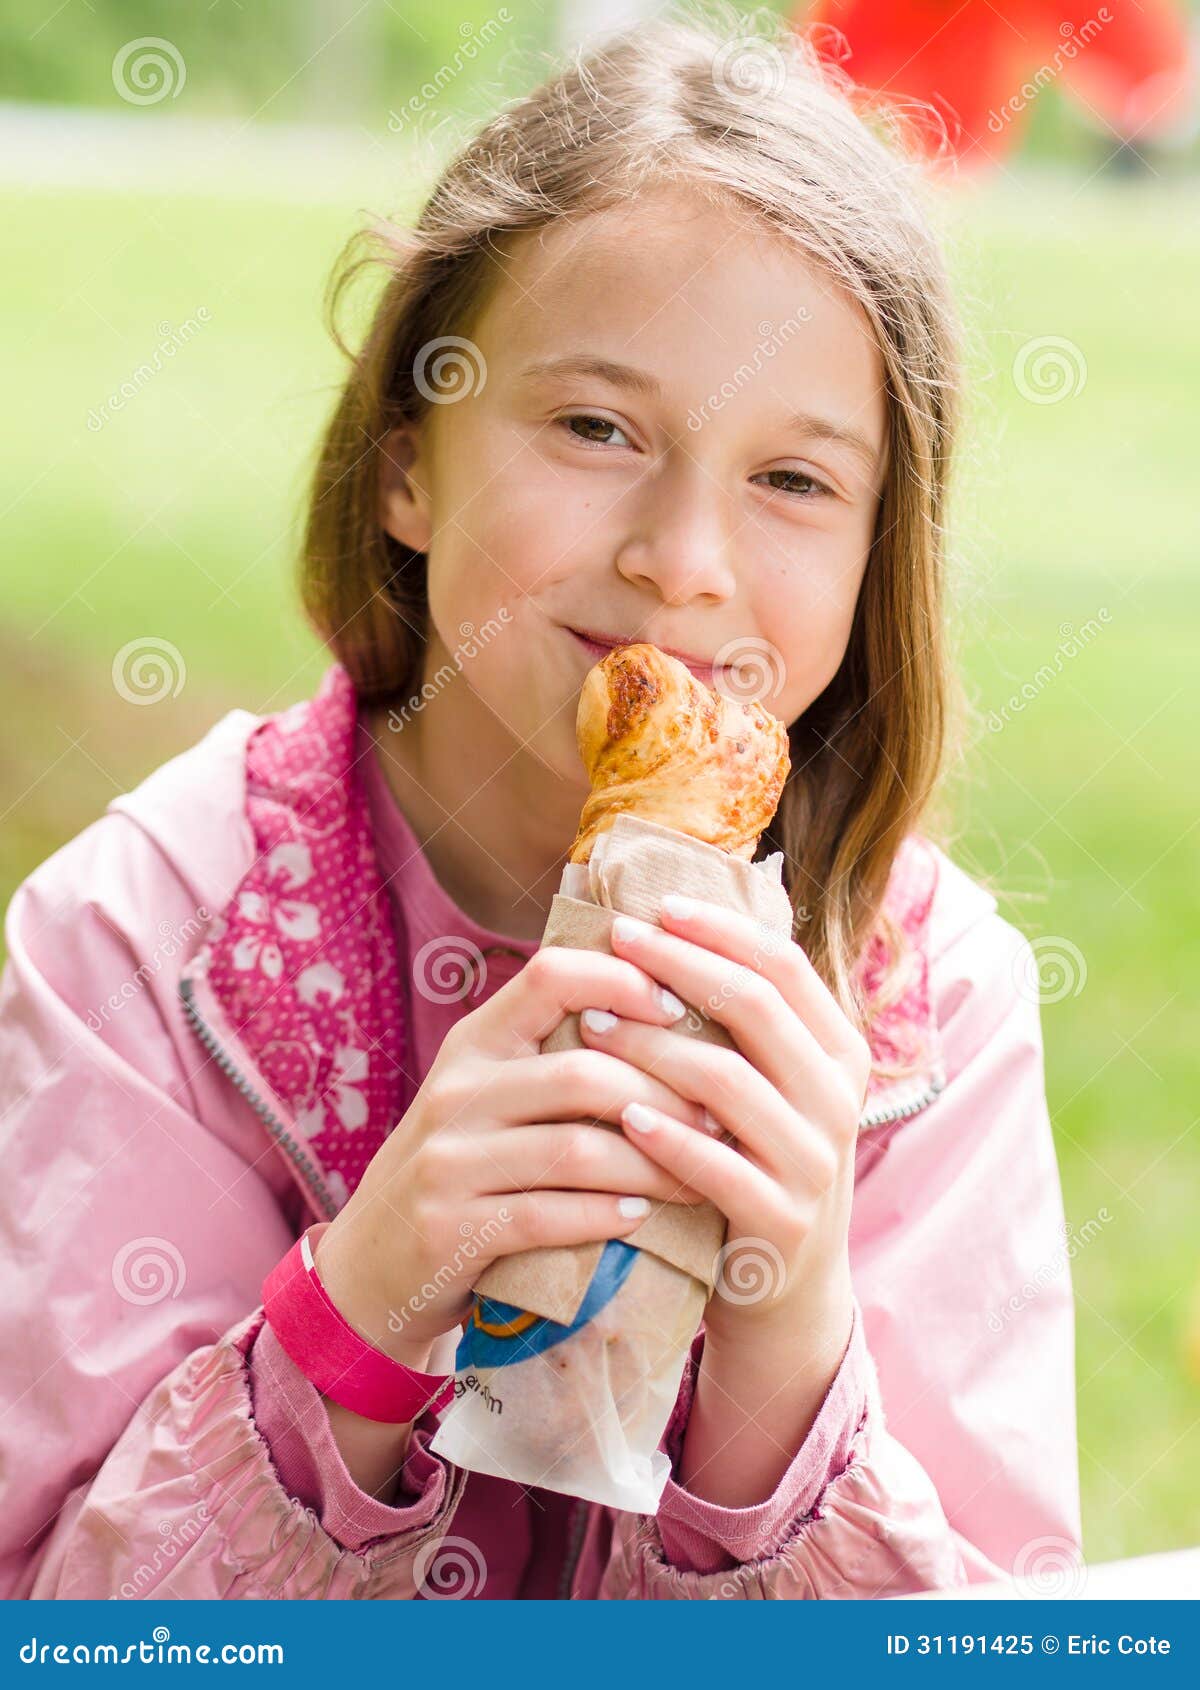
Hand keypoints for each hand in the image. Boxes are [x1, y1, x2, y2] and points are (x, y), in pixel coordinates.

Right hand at [313, 944, 710, 1360]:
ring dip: (652, 1165)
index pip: (550, 976)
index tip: (680, 1009)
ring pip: (575, 1151)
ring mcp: (449, 1161)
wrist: (372, 1264)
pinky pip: (548, 1216)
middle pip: (580, 1073)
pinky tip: (642, 1217)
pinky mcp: (451, 1227)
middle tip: (719, 1116)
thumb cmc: (461, 1165)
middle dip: (664, 1096)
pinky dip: (605, 1216)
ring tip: (700, 1174)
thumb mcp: (488, 1092)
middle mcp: (456, 1091)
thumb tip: (667, 997)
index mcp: (474, 1041)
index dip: (622, 980)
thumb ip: (550, 1051)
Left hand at [577, 894, 870, 1355]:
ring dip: (653, 1045)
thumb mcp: (771, 1088)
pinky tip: (619, 1112)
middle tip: (617, 942)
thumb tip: (675, 923)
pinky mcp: (782, 1222)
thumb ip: (744, 1023)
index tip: (656, 905)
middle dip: (680, 966)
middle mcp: (839, 1100)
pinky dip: (666, 1135)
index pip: (784, 966)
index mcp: (840, 1053)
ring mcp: (815, 1164)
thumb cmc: (756, 1163)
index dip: (720, 929)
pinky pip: (718, 1166)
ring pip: (729, 1080)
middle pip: (756, 1007)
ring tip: (593, 1023)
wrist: (789, 1291)